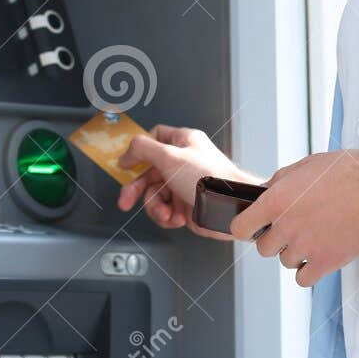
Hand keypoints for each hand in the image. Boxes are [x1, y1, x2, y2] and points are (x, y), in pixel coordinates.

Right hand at [116, 123, 258, 236]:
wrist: (232, 209)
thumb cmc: (212, 179)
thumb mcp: (170, 157)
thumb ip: (144, 149)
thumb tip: (126, 151)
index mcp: (183, 142)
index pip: (154, 139)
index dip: (137, 152)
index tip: (125, 165)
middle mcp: (184, 162)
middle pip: (149, 172)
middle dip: (138, 190)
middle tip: (126, 200)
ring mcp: (184, 184)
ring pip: (155, 195)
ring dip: (157, 207)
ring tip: (166, 214)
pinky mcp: (187, 205)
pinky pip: (166, 210)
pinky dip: (168, 217)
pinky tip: (178, 218)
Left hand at [229, 148, 358, 286]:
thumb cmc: (344, 171)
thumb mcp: (303, 167)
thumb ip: (277, 183)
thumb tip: (262, 194)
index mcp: (275, 201)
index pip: (241, 228)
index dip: (246, 228)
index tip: (254, 228)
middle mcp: (286, 227)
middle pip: (263, 249)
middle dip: (274, 240)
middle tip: (293, 229)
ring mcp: (305, 247)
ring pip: (285, 262)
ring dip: (296, 253)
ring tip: (314, 236)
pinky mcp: (326, 262)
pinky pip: (303, 279)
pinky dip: (309, 270)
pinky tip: (319, 255)